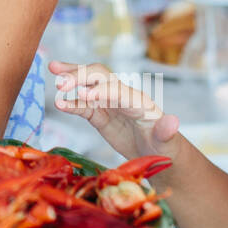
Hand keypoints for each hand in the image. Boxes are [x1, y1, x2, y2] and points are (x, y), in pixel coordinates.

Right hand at [49, 59, 181, 163]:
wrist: (157, 154)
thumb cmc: (165, 147)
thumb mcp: (168, 142)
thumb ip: (167, 132)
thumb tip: (173, 122)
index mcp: (138, 101)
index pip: (117, 90)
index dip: (101, 91)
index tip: (84, 96)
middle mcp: (122, 96)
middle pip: (100, 77)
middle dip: (81, 76)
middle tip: (62, 82)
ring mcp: (109, 104)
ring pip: (88, 85)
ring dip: (72, 78)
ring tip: (54, 73)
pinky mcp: (100, 115)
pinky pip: (82, 107)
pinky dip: (70, 104)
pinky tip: (58, 104)